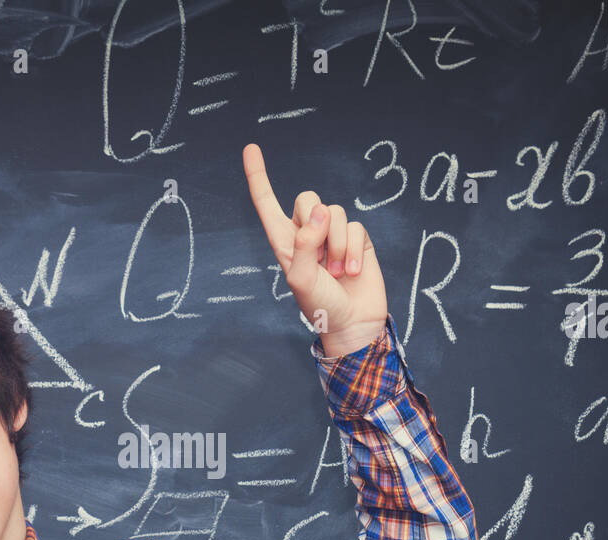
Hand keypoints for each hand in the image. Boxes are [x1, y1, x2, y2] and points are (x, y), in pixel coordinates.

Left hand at [242, 143, 387, 352]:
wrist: (353, 323)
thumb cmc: (320, 305)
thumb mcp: (301, 279)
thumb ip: (304, 243)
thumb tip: (319, 212)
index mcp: (285, 242)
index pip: (267, 204)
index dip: (258, 177)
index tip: (250, 148)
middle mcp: (307, 233)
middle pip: (307, 198)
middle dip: (315, 223)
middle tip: (321, 259)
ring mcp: (333, 235)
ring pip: (334, 212)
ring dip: (336, 246)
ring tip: (337, 272)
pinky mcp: (357, 239)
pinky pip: (355, 227)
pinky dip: (352, 251)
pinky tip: (352, 272)